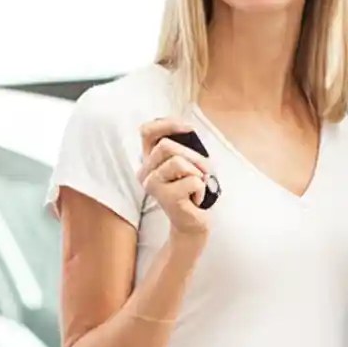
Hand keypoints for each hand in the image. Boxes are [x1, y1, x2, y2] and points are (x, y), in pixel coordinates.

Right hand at [138, 118, 212, 239]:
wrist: (193, 222)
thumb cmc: (192, 189)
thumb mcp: (188, 162)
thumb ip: (183, 147)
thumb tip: (189, 131)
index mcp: (149, 160)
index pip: (147, 131)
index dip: (167, 124)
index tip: (188, 128)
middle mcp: (145, 172)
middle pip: (166, 146)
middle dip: (192, 156)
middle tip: (201, 171)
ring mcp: (153, 185)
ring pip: (178, 162)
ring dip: (198, 172)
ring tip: (198, 184)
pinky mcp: (167, 198)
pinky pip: (192, 181)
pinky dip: (202, 188)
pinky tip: (196, 198)